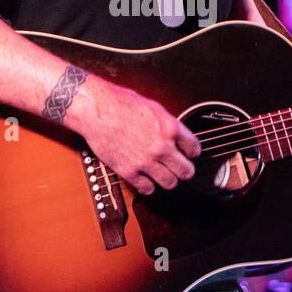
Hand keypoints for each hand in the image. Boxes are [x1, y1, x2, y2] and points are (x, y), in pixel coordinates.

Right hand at [72, 78, 199, 195]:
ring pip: (169, 183)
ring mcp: (145, 161)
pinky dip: (149, 186)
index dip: (192, 152)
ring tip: (165, 175)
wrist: (96, 110)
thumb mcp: (153, 107)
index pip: (194, 149)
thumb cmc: (120, 103)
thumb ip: (168, 124)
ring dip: (169, 180)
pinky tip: (147, 180)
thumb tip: (176, 135)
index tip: (189, 154)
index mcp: (170, 128)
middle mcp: (161, 147)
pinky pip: (147, 188)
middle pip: (186, 171)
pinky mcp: (129, 171)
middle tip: (182, 169)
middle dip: (186, 171)